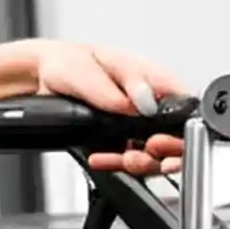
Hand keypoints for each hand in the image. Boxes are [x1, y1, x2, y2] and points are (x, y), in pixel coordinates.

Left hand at [9, 39, 187, 175]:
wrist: (43, 79)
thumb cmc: (70, 64)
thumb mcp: (93, 70)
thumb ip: (122, 86)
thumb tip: (144, 101)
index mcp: (154, 79)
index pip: (186, 107)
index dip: (183, 131)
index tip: (162, 142)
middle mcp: (150, 103)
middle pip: (176, 137)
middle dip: (163, 153)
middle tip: (144, 152)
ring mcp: (137, 124)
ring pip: (154, 154)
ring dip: (141, 162)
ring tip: (122, 158)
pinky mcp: (122, 139)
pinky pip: (129, 159)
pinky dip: (117, 164)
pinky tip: (102, 159)